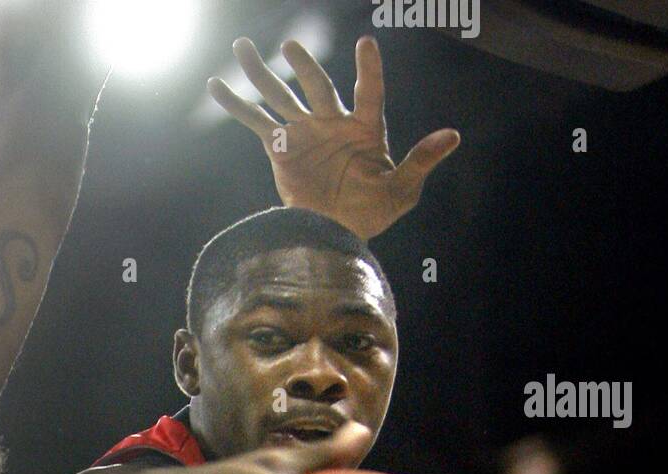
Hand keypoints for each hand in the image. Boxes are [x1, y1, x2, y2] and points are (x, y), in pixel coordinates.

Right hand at [209, 36, 459, 239]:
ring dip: (261, 72)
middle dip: (304, 64)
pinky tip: (215, 86)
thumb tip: (453, 136)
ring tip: (242, 47)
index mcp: (365, 128)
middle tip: (291, 45)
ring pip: (280, 94)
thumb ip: (421, 160)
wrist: (334, 235)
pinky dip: (235, 104)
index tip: (366, 44)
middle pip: (316, 84)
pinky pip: (255, 120)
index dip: (369, 70)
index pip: (369, 91)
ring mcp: (304, 133)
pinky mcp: (280, 148)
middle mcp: (332, 123)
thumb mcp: (402, 190)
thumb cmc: (372, 214)